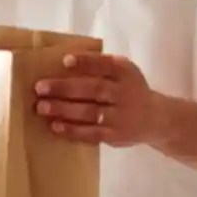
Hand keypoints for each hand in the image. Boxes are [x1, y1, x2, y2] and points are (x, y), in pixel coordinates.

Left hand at [34, 53, 164, 146]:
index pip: (105, 64)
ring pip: (90, 112)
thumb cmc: (131, 90)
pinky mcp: (115, 136)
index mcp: (126, 72)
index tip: (65, 61)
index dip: (86, 62)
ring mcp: (121, 116)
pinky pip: (91, 133)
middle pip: (93, 89)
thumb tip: (63, 62)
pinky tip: (55, 126)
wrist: (156, 119)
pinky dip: (73, 130)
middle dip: (65, 88)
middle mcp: (125, 93)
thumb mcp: (125, 73)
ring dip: (63, 110)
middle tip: (40, 88)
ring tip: (42, 108)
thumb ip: (102, 67)